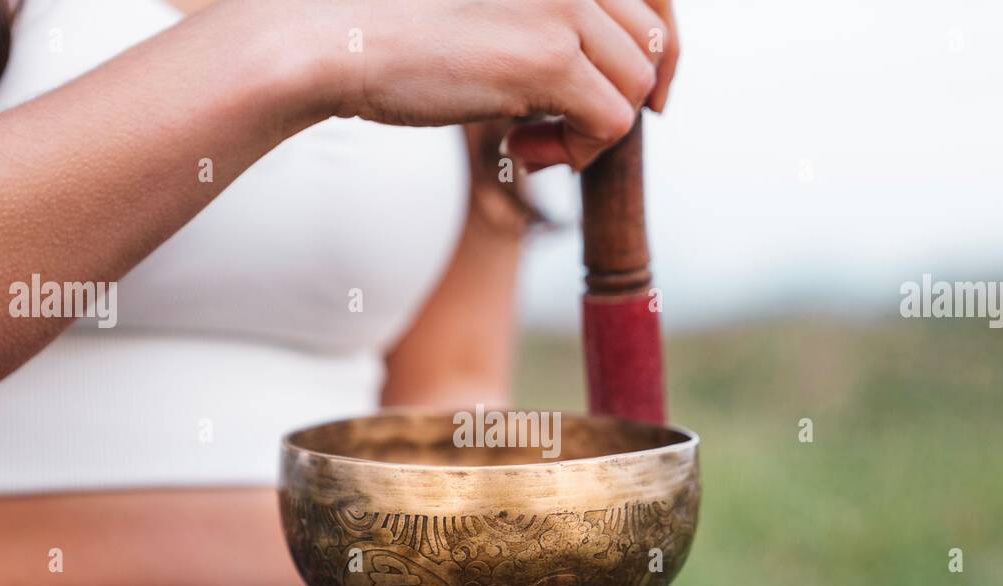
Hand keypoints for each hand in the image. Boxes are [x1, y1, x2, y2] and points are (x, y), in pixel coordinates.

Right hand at [320, 0, 679, 169]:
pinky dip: (575, 153)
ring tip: (528, 141)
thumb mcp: (497, 8)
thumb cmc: (403, 29)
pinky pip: (611, 124)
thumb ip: (555, 21)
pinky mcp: (548, 58)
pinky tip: (518, 150)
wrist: (339, 40)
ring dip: (591, 131)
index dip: (663, 51)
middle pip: (650, 45)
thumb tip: (624, 73)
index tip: (651, 99)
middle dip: (618, 100)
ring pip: (636, 87)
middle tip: (554, 131)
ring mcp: (564, 5)